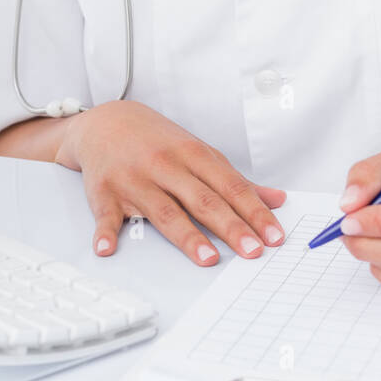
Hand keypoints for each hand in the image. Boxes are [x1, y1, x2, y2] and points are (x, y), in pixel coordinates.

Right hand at [55, 100, 285, 265]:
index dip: (254, 212)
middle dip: (230, 227)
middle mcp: (166, 166)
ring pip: (164, 211)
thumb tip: (276, 200)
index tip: (274, 236)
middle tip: (253, 251)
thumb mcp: (200, 152)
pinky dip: (105, 232)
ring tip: (207, 259)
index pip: (231, 186)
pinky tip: (108, 249)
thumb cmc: (159, 142)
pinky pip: (106, 215)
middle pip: (203, 200)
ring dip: (186, 236)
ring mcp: (135, 180)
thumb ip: (235, 180)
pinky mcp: (104, 192)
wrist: (107, 122)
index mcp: (194, 155)